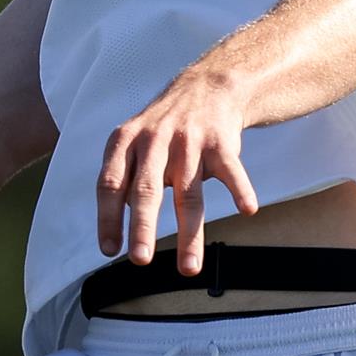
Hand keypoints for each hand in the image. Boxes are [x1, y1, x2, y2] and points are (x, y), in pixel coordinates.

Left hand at [95, 67, 258, 275]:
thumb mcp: (131, 141)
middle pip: (147, 190)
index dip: (108, 217)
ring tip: (189, 267)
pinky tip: (247, 209)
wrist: (206, 87)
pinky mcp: (221, 144)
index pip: (110, 183)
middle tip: (140, 260)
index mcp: (126, 141)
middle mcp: (155, 141)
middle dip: (143, 227)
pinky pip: (231, 172)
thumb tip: (111, 231)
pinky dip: (240, 190)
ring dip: (190, 234)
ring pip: (189, 194)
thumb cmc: (163, 127)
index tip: (110, 250)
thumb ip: (121, 179)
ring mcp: (189, 143)